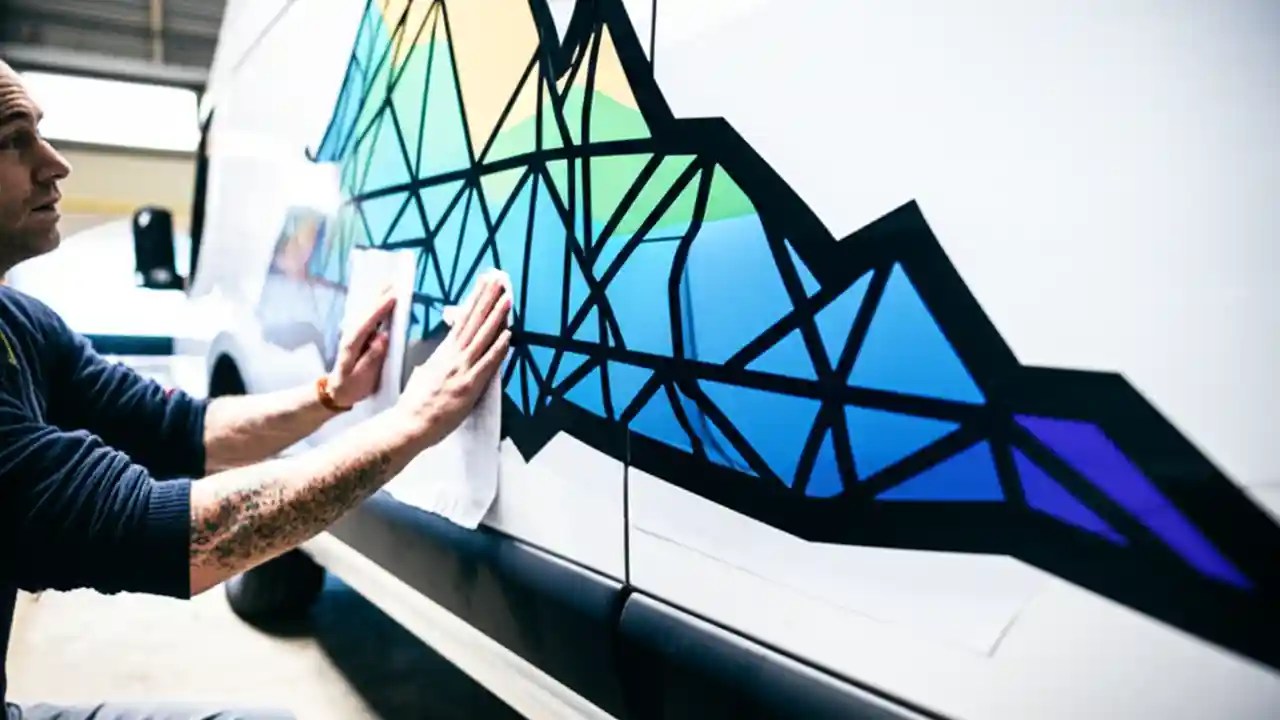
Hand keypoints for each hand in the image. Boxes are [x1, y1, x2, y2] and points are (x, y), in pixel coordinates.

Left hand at [327, 285, 395, 407]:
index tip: (393, 297)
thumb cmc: (352, 386)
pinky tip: (384, 297)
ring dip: (379, 296)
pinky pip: (368, 315)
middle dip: (381, 296)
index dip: (380, 309)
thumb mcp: (363, 377)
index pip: (367, 323)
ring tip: (393, 283)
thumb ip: (373, 357)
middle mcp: (351, 334)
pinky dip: (377, 304)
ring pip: (366, 310)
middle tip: (397, 282)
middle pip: (366, 311)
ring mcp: (353, 332)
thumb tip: (383, 337)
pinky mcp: (358, 333)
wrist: (337, 390)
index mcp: (351, 344)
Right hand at [395, 271, 511, 446]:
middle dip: (486, 299)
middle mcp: (453, 357)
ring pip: (482, 337)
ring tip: (507, 298)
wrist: (408, 425)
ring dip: (496, 316)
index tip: (483, 285)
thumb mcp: (424, 373)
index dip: (474, 302)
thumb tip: (444, 353)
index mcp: (443, 353)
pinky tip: (507, 333)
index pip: (462, 321)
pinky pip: (487, 363)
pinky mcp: (469, 386)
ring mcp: (462, 370)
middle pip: (473, 322)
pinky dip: (497, 348)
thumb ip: (437, 361)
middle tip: (498, 279)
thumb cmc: (415, 404)